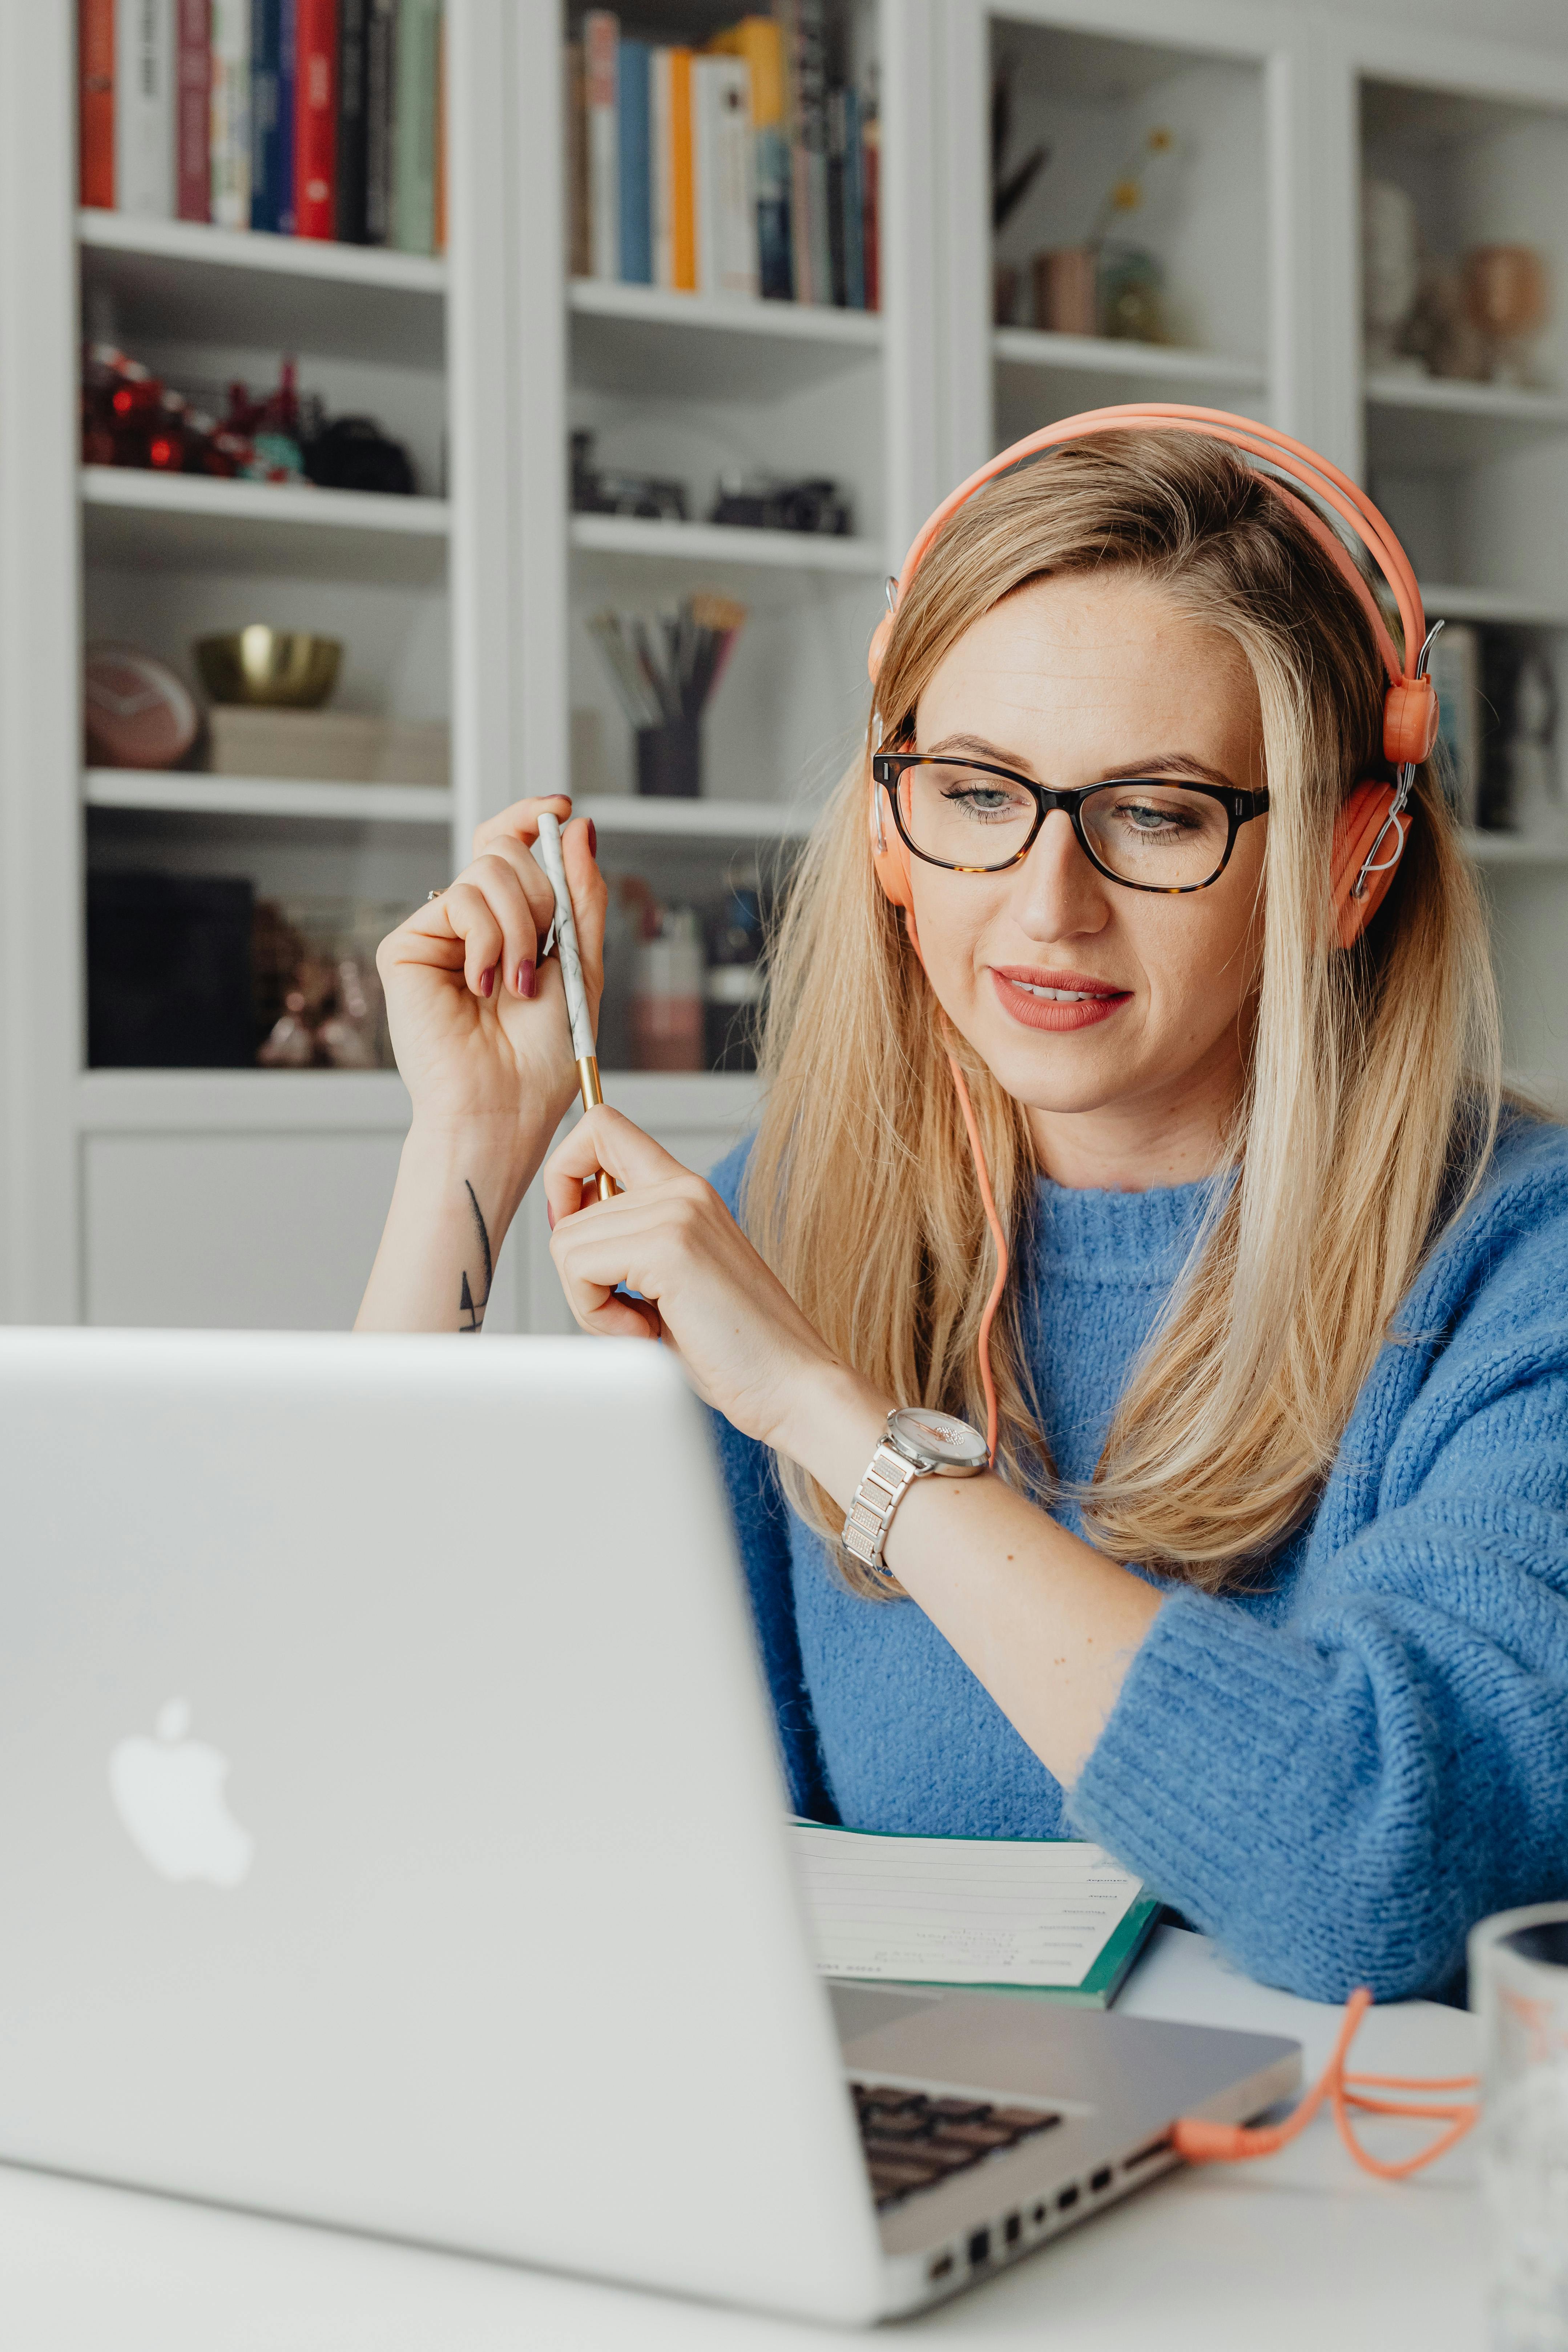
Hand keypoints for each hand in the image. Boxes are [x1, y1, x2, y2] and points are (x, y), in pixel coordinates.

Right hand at [377, 797, 603, 1151]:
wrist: (503, 1105)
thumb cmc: (541, 1057)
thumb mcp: (581, 965)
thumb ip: (582, 897)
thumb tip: (579, 827)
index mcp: (510, 927)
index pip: (513, 850)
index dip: (532, 819)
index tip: (563, 809)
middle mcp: (471, 925)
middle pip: (506, 852)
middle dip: (542, 897)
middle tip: (540, 955)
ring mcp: (437, 934)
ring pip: (488, 869)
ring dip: (519, 926)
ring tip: (514, 983)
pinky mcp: (407, 946)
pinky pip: (459, 900)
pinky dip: (487, 939)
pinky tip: (482, 984)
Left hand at [544, 1107, 853, 1451]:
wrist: (792, 1385)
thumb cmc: (733, 1347)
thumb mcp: (670, 1279)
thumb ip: (627, 1243)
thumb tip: (566, 1229)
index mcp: (685, 1190)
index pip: (601, 1126)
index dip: (565, 1171)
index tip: (575, 1227)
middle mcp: (682, 1189)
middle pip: (570, 1212)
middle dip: (581, 1279)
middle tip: (634, 1315)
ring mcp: (678, 1212)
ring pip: (566, 1243)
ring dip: (589, 1301)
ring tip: (645, 1325)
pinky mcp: (669, 1247)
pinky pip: (577, 1269)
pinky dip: (597, 1315)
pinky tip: (647, 1332)